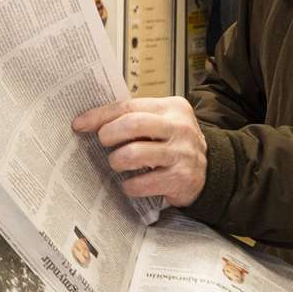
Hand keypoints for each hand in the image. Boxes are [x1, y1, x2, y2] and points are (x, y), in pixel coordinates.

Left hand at [72, 97, 207, 209]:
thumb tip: (90, 122)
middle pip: (132, 124)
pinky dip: (130, 185)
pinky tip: (130, 184)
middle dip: (109, 134)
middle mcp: (179, 127)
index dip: (100, 115)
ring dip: (117, 161)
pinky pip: (144, 182)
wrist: (212, 171)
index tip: (80, 123)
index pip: (128, 106)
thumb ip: (135, 118)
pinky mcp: (182, 178)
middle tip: (102, 143)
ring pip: (135, 154)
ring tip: (117, 163)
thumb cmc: (174, 144)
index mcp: (171, 107)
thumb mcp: (162, 123)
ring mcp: (182, 152)